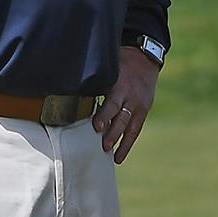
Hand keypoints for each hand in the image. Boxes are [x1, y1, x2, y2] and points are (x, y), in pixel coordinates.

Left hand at [91, 47, 159, 163]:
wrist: (144, 59)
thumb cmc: (120, 64)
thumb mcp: (109, 69)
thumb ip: (96, 83)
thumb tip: (73, 94)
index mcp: (121, 85)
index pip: (113, 103)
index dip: (105, 115)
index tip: (97, 126)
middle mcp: (131, 97)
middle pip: (122, 118)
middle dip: (113, 133)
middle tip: (103, 146)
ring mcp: (139, 106)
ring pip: (130, 127)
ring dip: (121, 142)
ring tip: (112, 156)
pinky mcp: (143, 112)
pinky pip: (136, 131)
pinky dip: (127, 144)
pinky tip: (118, 157)